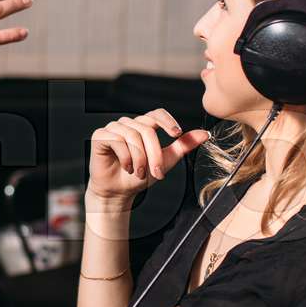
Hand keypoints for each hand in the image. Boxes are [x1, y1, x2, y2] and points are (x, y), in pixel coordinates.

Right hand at [88, 109, 208, 202]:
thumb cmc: (139, 176)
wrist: (118, 192)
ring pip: (133, 135)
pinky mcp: (100, 136)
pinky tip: (126, 167)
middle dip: (155, 153)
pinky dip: (125, 156)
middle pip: (147, 129)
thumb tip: (205, 134)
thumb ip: (182, 146)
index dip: (167, 121)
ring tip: (139, 173)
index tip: (177, 134)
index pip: (157, 114)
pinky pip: (117, 140)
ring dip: (140, 158)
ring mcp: (113, 128)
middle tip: (158, 174)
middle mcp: (128, 124)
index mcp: (143, 126)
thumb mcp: (165, 161)